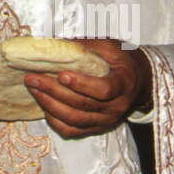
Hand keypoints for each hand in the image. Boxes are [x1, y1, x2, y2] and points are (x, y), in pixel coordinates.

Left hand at [23, 39, 151, 138]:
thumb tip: (54, 41)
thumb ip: (86, 45)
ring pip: (74, 119)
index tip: (61, 75)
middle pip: (82, 105)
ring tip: (33, 90)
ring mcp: (106, 120)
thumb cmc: (124, 61)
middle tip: (32, 79)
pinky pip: (73, 131)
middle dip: (53, 91)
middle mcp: (117, 106)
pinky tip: (44, 107)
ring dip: (50, 105)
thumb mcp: (111, 46)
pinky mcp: (97, 128)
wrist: (140, 83)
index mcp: (124, 84)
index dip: (82, 84)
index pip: (104, 90)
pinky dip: (55, 121)